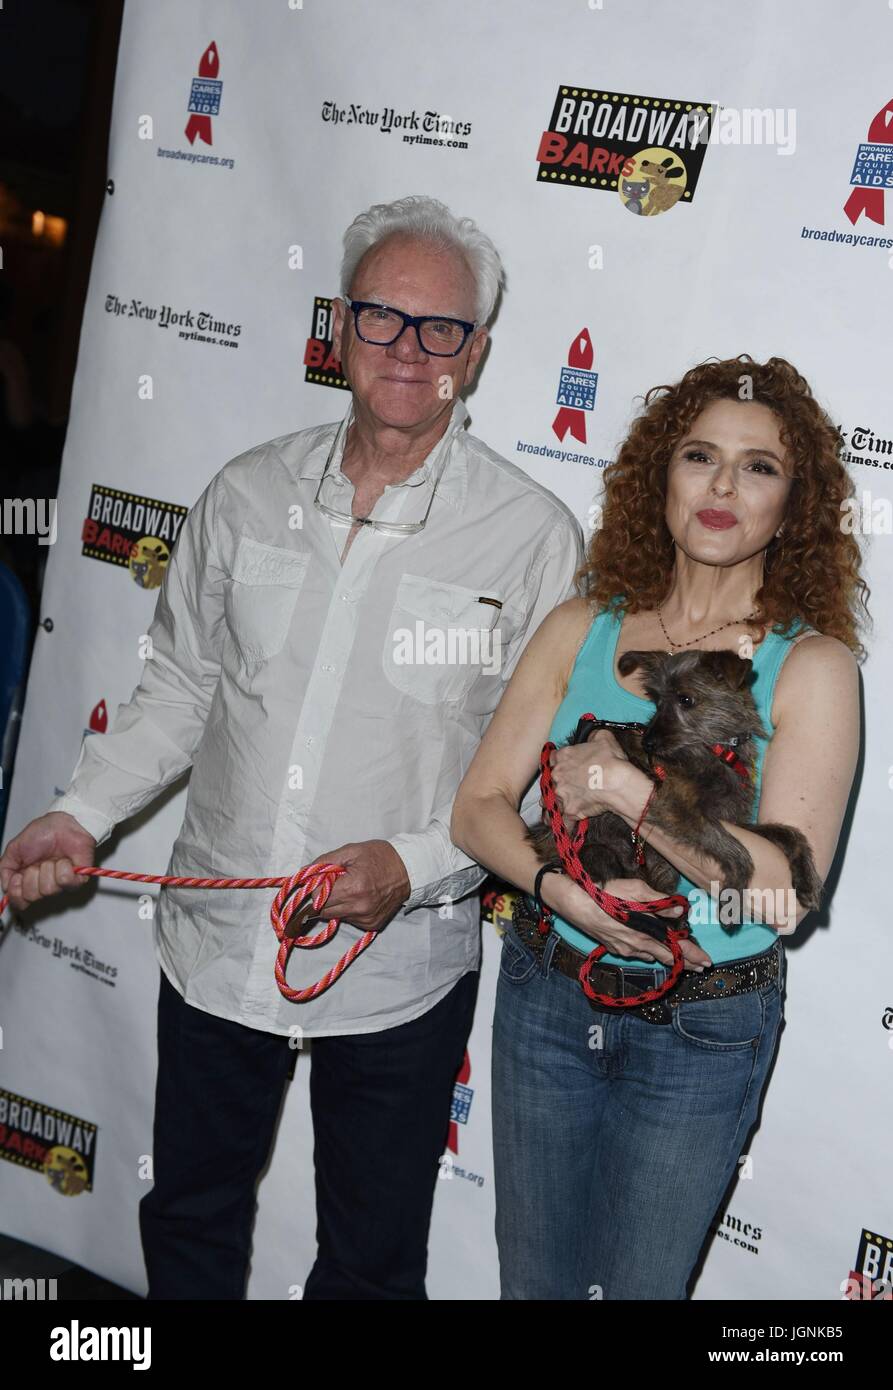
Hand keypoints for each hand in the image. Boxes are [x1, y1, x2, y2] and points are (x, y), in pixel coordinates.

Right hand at [0, 812, 96, 912]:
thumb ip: (5, 869)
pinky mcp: (78, 880)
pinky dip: (63, 867)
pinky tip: (65, 860)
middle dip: (32, 875)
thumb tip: (6, 888)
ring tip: (53, 858)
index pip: (20, 902)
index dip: (16, 892)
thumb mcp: (14, 849)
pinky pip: (65, 881)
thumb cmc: (42, 834)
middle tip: (37, 862)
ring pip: (48, 889)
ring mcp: (61, 885)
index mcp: (28, 881)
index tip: (17, 876)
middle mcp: (43, 885)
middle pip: (32, 897)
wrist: (64, 824)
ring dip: (47, 868)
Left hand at [305, 839, 410, 931]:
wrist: (409, 869)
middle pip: (323, 911)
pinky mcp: (372, 925)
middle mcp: (359, 908)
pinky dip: (349, 910)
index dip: (316, 887)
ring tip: (350, 888)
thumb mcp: (351, 851)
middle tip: (334, 884)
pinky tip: (360, 897)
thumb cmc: (380, 856)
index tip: (322, 879)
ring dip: (336, 904)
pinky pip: (349, 920)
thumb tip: (305, 873)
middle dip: (323, 898)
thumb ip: (325, 862)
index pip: (317, 898)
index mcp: (353, 888)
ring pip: (335, 916)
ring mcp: (366, 919)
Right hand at [542, 873, 712, 971]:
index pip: (676, 947)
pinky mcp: (615, 948)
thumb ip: (659, 901)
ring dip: (668, 959)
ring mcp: (625, 949)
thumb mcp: (635, 890)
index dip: (693, 955)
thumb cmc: (606, 893)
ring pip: (652, 957)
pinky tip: (651, 952)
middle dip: (686, 964)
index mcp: (646, 932)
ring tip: (681, 962)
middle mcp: (638, 945)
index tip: (707, 962)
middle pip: (667, 957)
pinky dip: (649, 954)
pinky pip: (637, 954)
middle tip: (701, 968)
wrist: (576, 903)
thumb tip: (681, 909)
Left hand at [544, 728, 631, 826]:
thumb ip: (593, 736)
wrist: (618, 783)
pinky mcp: (569, 811)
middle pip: (547, 782)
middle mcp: (557, 776)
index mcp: (563, 757)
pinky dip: (564, 826)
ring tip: (556, 810)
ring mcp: (561, 794)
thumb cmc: (611, 759)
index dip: (555, 763)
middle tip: (561, 789)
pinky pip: (562, 821)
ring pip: (548, 802)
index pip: (551, 759)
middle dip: (553, 785)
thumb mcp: (603, 738)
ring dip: (551, 805)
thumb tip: (593, 736)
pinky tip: (565, 830)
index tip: (559, 766)